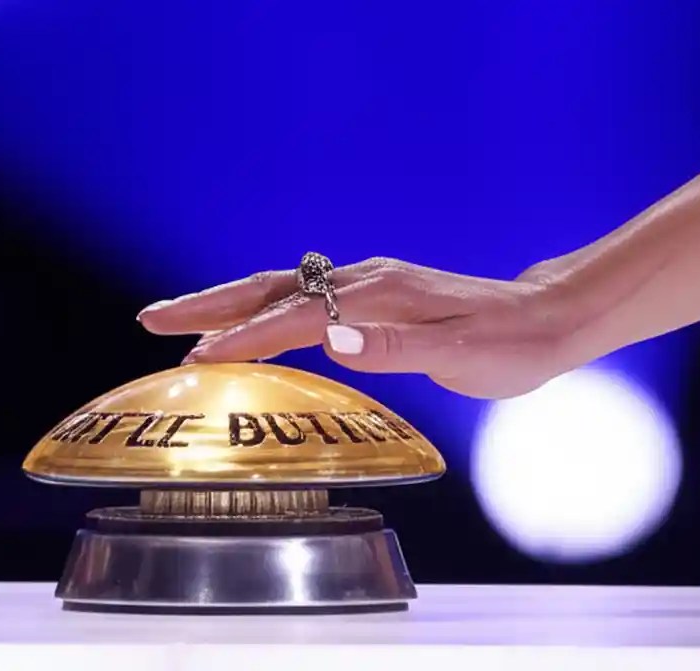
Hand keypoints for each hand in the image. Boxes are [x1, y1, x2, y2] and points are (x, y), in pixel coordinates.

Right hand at [137, 257, 579, 398]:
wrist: (547, 320)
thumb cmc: (509, 344)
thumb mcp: (463, 353)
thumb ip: (397, 347)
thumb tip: (332, 339)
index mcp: (379, 294)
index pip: (296, 317)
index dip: (245, 338)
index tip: (197, 358)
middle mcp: (364, 282)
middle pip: (270, 289)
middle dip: (208, 306)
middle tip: (152, 321)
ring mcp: (365, 288)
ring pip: (280, 293)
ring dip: (225, 307)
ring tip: (177, 324)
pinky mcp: (372, 300)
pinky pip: (301, 303)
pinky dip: (260, 315)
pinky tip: (244, 330)